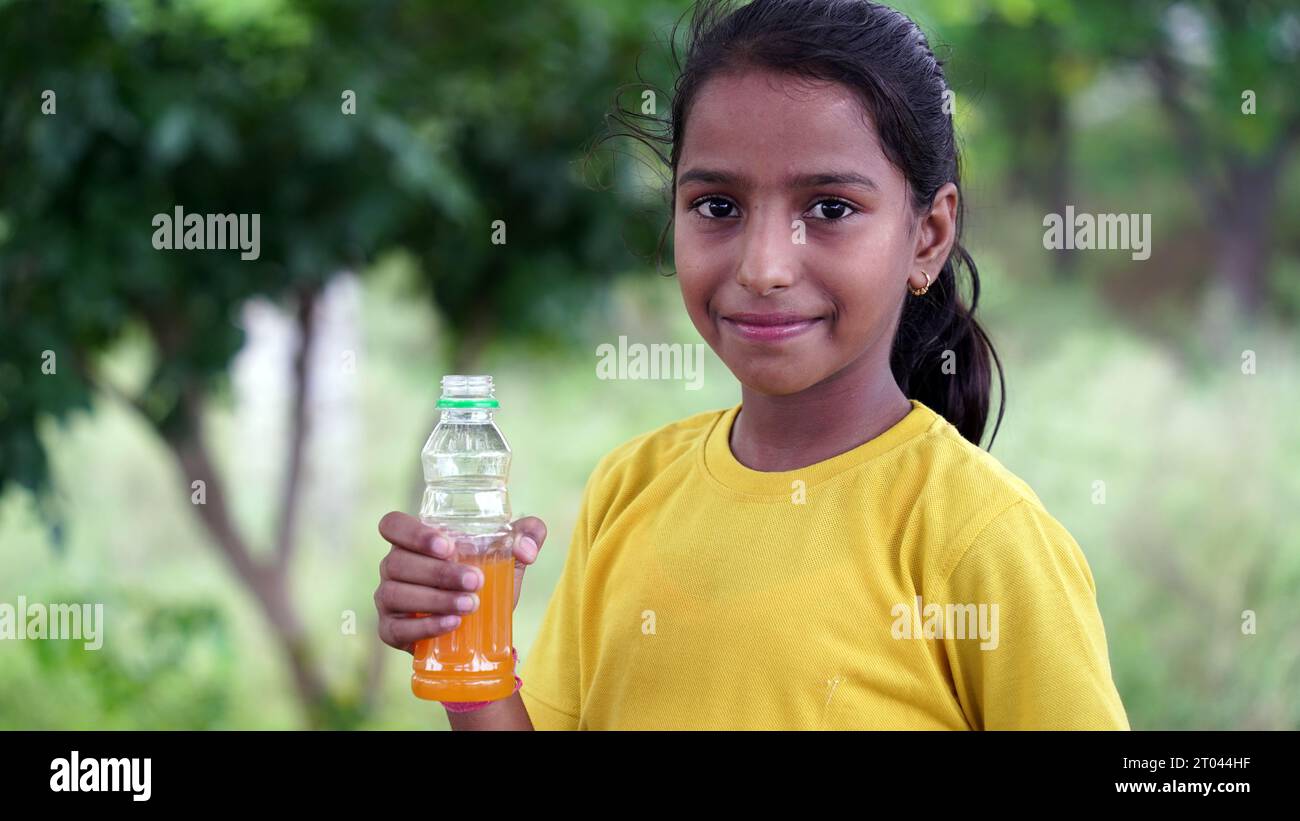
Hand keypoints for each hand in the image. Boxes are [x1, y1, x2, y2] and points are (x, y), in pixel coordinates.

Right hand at [374, 511, 546, 653]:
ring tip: (471, 605)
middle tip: (476, 581)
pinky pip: (398, 627)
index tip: (449, 546)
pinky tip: (452, 624)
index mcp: (414, 540)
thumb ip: (526, 536)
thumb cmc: (484, 580)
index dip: (414, 533)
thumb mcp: (508, 556)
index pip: (393, 525)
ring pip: (395, 594)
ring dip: (435, 599)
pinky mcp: (390, 629)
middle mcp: (393, 565)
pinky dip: (425, 626)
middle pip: (398, 562)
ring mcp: (387, 598)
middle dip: (439, 572)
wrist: (481, 629)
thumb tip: (526, 547)